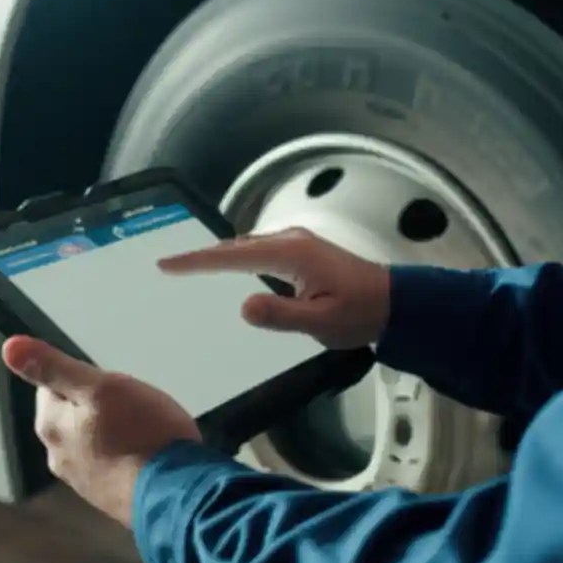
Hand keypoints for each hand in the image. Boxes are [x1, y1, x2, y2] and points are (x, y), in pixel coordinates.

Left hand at [2, 335, 201, 527]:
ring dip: (113, 433)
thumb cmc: (142, 435)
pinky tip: (149, 455)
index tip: (112, 385)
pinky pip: (111, 465)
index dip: (84, 378)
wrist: (177, 495)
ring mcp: (82, 482)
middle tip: (133, 406)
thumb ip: (54, 367)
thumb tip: (10, 348)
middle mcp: (58, 456)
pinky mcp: (108, 498)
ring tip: (145, 430)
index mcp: (51, 426)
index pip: (51, 385)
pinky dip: (126, 456)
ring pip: (92, 441)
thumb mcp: (101, 388)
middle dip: (100, 406)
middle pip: (73, 415)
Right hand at [159, 228, 390, 348]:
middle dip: (200, 255)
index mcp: (290, 254)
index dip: (197, 261)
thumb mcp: (321, 321)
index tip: (167, 264)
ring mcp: (297, 243)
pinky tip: (228, 268)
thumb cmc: (359, 313)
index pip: (231, 256)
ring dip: (217, 255)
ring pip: (246, 246)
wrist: (394, 302)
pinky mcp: (302, 251)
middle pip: (234, 246)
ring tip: (188, 266)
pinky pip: (258, 250)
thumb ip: (282, 315)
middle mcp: (290, 240)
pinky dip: (235, 257)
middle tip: (168, 265)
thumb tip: (243, 307)